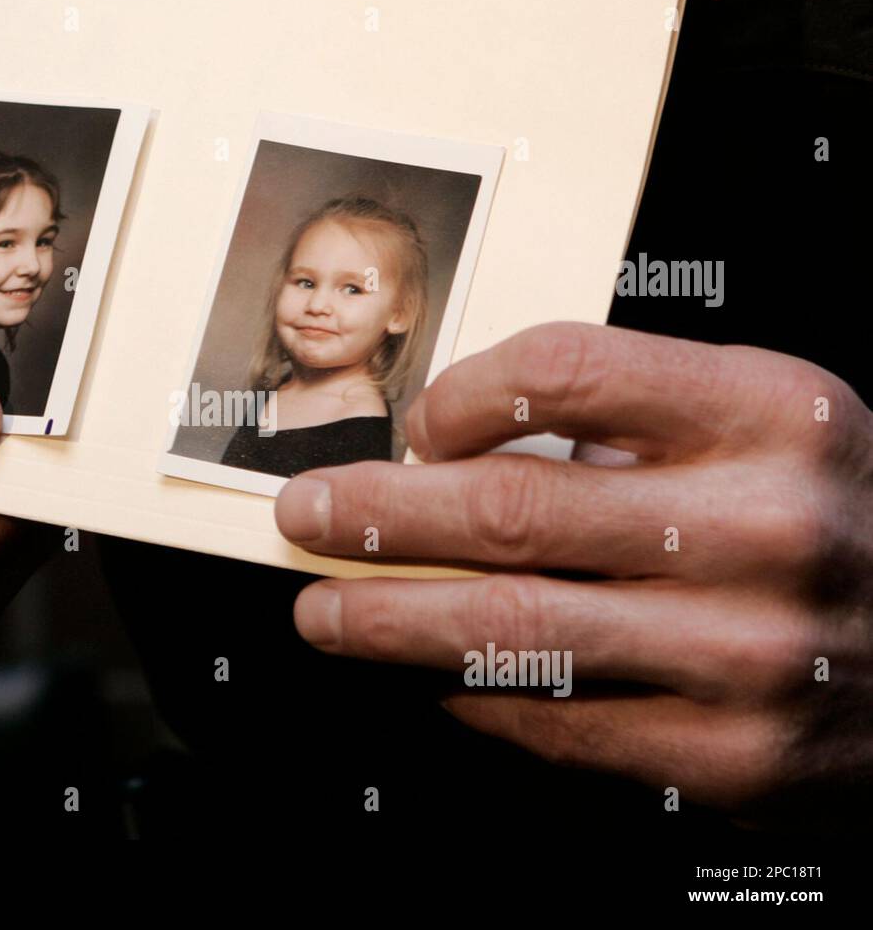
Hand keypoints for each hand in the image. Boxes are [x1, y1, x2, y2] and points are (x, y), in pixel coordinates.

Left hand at [274, 322, 872, 827]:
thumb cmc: (833, 519)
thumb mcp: (767, 427)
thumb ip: (636, 420)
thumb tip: (454, 446)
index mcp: (768, 414)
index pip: (565, 372)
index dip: (460, 395)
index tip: (414, 424)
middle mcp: (758, 527)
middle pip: (510, 508)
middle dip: (377, 515)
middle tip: (307, 516)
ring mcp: (744, 652)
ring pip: (511, 628)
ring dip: (388, 621)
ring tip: (326, 612)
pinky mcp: (728, 755)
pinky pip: (558, 721)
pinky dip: (472, 695)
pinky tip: (429, 675)